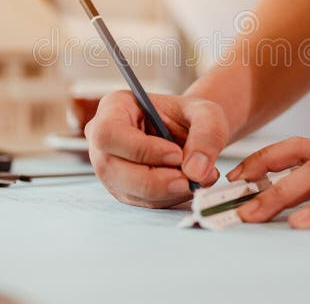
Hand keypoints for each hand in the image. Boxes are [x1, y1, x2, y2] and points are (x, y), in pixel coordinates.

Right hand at [85, 90, 228, 207]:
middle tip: (189, 180)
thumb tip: (195, 171)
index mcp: (114, 107)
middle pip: (112, 168)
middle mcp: (102, 139)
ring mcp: (109, 167)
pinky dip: (169, 198)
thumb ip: (207, 135)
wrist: (191, 132)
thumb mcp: (207, 114)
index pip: (110, 133)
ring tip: (197, 179)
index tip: (176, 155)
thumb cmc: (191, 116)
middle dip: (154, 180)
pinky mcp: (123, 189)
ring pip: (128, 190)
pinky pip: (142, 202)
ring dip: (166, 191)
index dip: (141, 149)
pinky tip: (189, 184)